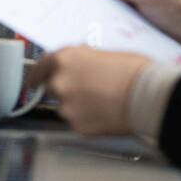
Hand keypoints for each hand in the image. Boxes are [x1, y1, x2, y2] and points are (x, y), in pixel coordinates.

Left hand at [26, 46, 151, 136]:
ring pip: (66, 108)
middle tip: (87, 91)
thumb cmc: (134, 72)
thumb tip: (79, 63)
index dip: (37, 75)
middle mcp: (60, 82)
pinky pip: (78, 123)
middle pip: (52, 89)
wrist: (146, 96)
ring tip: (103, 103)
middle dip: (66, 90)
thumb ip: (84, 59)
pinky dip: (88, 120)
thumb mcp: (105, 54)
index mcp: (65, 59)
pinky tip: (106, 114)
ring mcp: (67, 106)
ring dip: (78, 106)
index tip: (34, 81)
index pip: (40, 67)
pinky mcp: (77, 126)